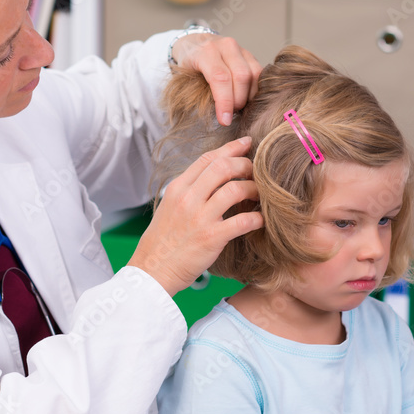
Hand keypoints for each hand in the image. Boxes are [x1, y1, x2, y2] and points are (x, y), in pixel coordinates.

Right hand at [128, 136, 262, 294]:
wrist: (152, 270)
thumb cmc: (163, 240)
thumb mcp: (169, 206)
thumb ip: (189, 190)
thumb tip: (212, 177)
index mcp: (178, 188)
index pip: (207, 158)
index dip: (230, 148)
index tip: (247, 143)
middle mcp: (188, 198)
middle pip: (223, 167)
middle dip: (245, 165)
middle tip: (257, 170)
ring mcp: (199, 217)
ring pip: (235, 190)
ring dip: (254, 189)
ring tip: (260, 195)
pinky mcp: (211, 238)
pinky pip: (242, 221)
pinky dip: (257, 218)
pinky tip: (260, 220)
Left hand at [171, 33, 260, 126]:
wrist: (196, 42)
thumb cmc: (190, 63)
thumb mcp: (186, 76)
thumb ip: (198, 92)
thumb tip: (216, 115)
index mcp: (206, 51)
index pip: (220, 77)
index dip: (225, 102)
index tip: (225, 120)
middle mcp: (226, 46)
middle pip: (241, 76)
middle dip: (238, 100)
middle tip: (230, 113)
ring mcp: (241, 49)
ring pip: (254, 74)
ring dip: (249, 96)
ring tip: (238, 107)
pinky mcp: (251, 55)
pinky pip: (260, 74)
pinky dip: (255, 90)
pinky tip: (246, 99)